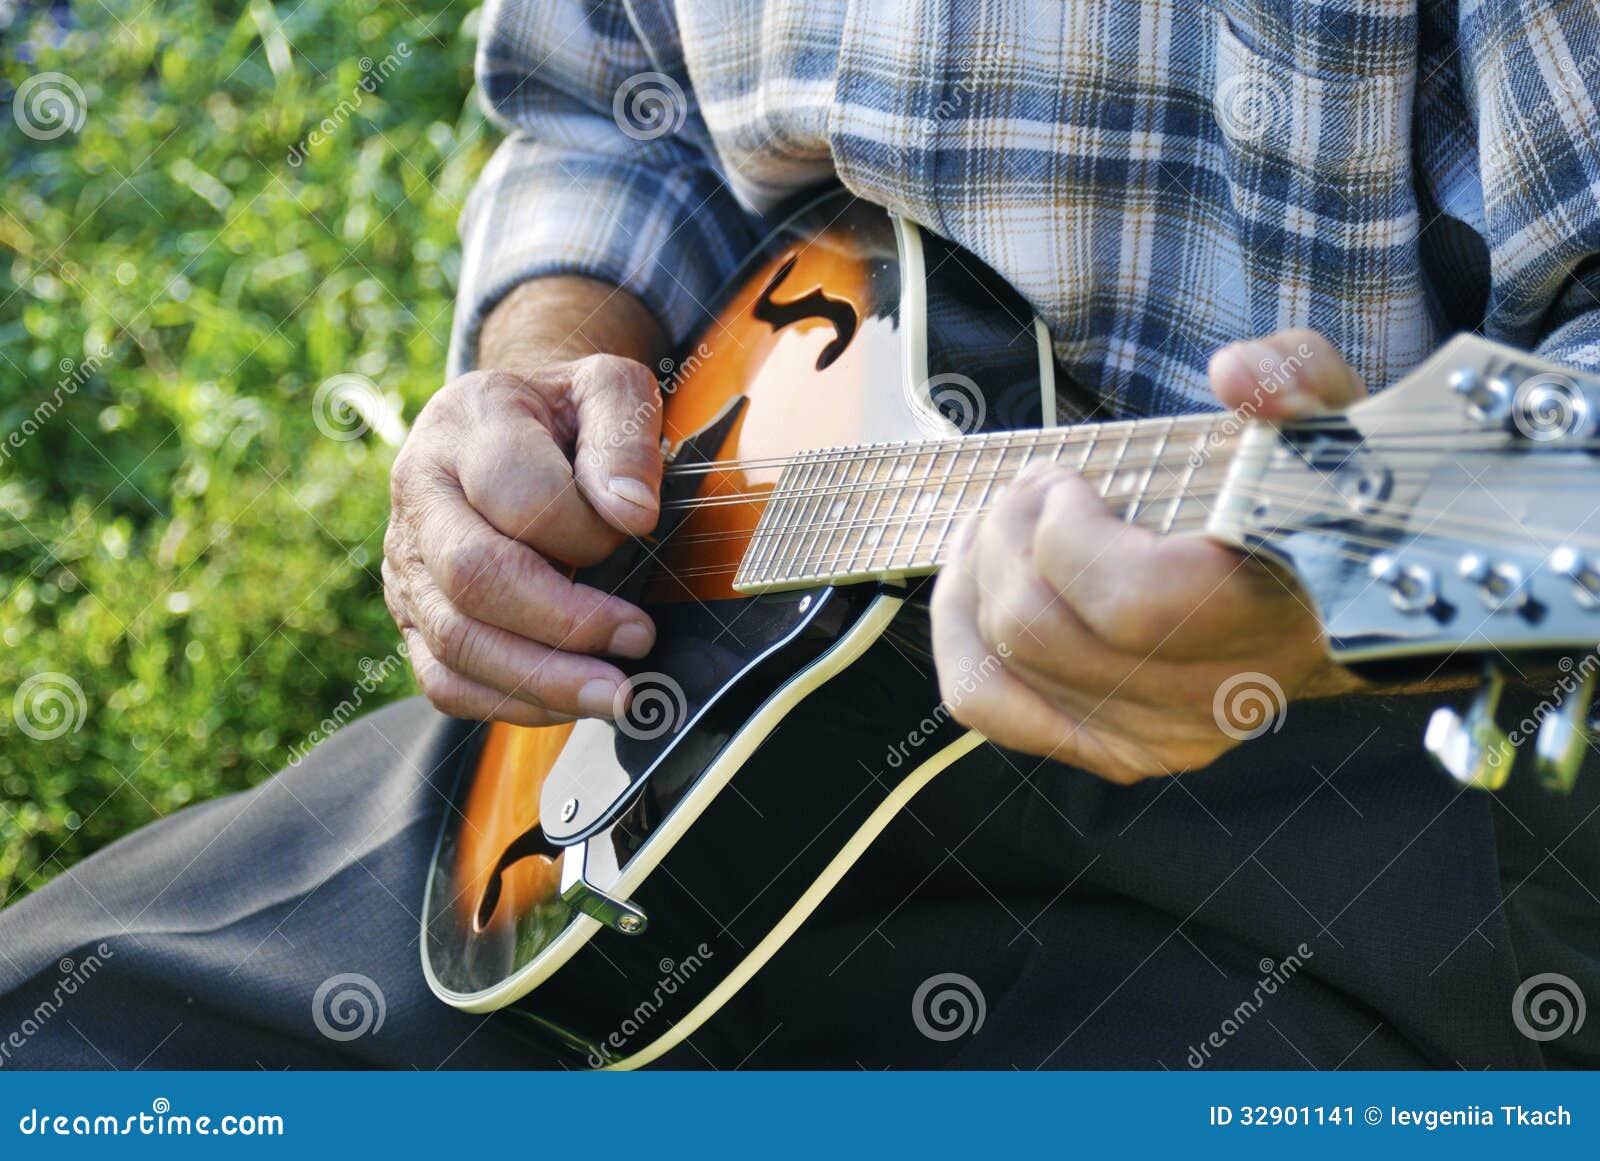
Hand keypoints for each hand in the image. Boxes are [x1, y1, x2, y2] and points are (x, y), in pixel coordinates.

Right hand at [384, 354, 663, 725]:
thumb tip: (630, 514)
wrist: (505, 423)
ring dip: (543, 680)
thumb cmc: (564, 413)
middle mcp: (419, 492)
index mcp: (466, 424)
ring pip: (456, 640)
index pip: (518, 494)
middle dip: (565, 623)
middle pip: (474, 576)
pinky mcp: (412, 615)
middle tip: (638, 640)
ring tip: (616, 694)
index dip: (585, 529)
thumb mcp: (607, 389)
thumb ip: (623, 437)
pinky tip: (569, 704)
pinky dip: (510, 704)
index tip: (639, 533)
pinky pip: (444, 680)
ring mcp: (406, 561)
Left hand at [929, 329, 1367, 782]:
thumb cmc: (1312, 510)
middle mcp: (1208, 698)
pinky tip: (974, 581)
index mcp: (1266, 619)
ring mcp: (1156, 736)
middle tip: (1028, 488)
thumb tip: (1237, 375)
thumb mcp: (1327, 425)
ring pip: (1003, 664)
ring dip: (976, 576)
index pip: (1128, 603)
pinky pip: (989, 705)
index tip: (1070, 482)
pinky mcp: (1113, 750)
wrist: (1333, 607)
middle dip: (1005, 537)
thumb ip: (1296, 381)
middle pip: (1040, 631)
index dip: (1065, 533)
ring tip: (1000, 522)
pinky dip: (960, 637)